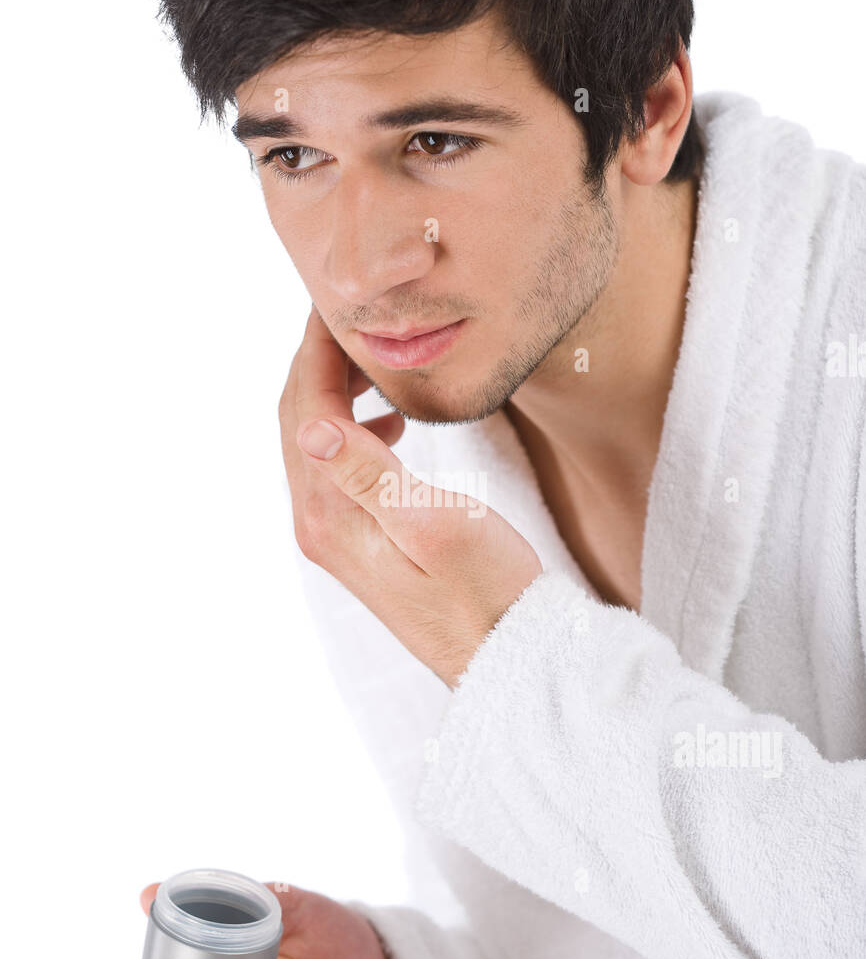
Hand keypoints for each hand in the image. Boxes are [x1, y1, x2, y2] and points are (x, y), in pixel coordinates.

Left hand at [280, 305, 542, 687]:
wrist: (508, 658)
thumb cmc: (488, 592)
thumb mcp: (436, 526)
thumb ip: (369, 475)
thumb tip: (311, 425)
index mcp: (332, 516)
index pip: (305, 410)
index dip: (316, 350)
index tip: (336, 300)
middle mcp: (321, 526)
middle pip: (299, 422)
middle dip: (317, 362)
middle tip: (351, 315)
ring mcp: (338, 538)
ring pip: (316, 443)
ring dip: (334, 393)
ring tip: (372, 359)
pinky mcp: (361, 545)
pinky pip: (339, 470)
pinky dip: (354, 431)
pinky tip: (390, 425)